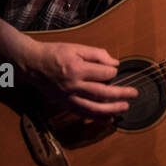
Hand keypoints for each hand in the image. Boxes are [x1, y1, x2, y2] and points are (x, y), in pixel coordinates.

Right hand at [19, 40, 138, 117]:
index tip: (113, 70)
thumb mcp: (76, 47)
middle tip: (134, 93)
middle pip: (102, 92)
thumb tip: (115, 63)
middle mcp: (73, 85)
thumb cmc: (53, 53)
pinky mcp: (64, 103)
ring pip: (93, 107)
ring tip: (124, 107)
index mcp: (77, 69)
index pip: (104, 73)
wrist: (31, 63)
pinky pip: (83, 113)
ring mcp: (68, 97)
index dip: (113, 71)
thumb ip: (97, 54)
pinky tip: (108, 118)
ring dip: (111, 109)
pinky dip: (97, 117)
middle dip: (120, 94)